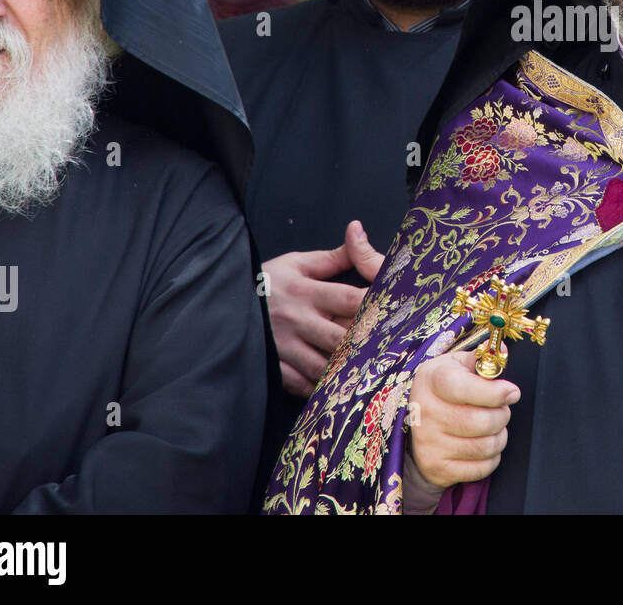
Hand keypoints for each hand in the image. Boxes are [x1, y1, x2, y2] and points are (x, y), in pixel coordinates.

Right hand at [265, 220, 384, 397]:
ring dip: (347, 369)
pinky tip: (339, 386)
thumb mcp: (298, 263)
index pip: (351, 300)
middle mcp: (297, 320)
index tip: (399, 313)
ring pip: (325, 366)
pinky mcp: (274, 366)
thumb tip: (359, 233)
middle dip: (366, 345)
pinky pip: (303, 384)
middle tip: (392, 349)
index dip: (377, 307)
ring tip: (371, 370)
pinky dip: (321, 388)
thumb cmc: (269, 282)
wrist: (223, 302)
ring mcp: (285, 346)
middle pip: (342, 338)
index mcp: (306, 291)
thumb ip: (334, 257)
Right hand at [408, 349, 518, 489]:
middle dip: (502, 415)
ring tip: (495, 427)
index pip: (462, 389)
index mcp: (430, 379)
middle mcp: (425, 411)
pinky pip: (481, 468)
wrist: (418, 424)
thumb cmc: (447, 389)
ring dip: (499, 437)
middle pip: (479, 422)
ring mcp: (428, 442)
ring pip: (484, 447)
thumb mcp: (458, 365)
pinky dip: (492, 458)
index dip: (493, 392)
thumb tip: (502, 350)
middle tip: (502, 410)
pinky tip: (485, 445)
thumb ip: (482, 358)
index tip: (512, 392)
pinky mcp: (436, 467)